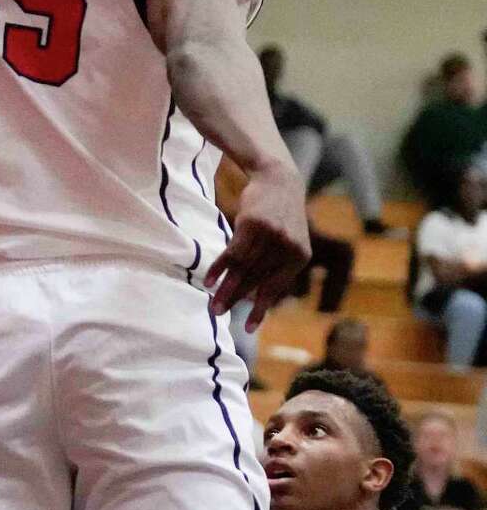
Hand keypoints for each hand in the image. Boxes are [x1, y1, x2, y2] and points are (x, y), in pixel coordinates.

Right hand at [205, 162, 309, 328]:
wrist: (278, 179)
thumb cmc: (281, 214)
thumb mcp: (289, 240)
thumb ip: (277, 264)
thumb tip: (257, 294)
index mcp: (299, 257)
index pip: (275, 287)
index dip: (260, 308)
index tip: (248, 329)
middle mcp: (286, 248)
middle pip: (255, 279)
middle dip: (236, 299)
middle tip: (219, 314)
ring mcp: (270, 236)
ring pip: (242, 269)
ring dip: (225, 288)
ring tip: (213, 304)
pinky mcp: (252, 224)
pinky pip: (232, 252)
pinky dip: (219, 268)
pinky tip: (209, 280)